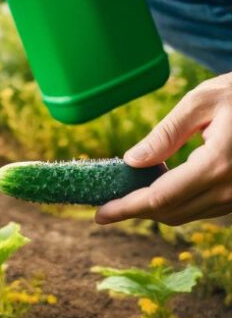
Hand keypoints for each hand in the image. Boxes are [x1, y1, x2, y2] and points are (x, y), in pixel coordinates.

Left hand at [95, 74, 231, 225]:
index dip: (126, 209)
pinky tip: (160, 180)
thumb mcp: (200, 103)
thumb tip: (132, 161)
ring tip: (130, 187)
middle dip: (135, 210)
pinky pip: (203, 207)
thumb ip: (164, 135)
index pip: (160, 198)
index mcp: (217, 165)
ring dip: (156, 206)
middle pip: (171, 213)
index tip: (99, 214)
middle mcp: (231, 189)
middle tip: (107, 201)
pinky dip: (176, 200)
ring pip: (187, 214)